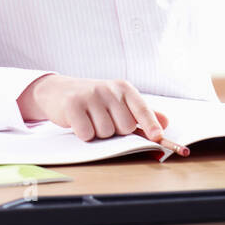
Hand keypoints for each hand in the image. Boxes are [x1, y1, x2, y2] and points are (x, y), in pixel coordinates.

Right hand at [17, 74, 168, 142]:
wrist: (59, 91)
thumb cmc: (94, 100)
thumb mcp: (118, 102)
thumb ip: (141, 113)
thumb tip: (166, 122)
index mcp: (123, 88)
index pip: (141, 108)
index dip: (150, 124)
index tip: (158, 137)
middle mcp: (108, 89)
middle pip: (125, 127)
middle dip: (117, 132)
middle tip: (105, 122)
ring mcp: (90, 95)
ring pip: (106, 132)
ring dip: (99, 134)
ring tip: (91, 121)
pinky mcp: (73, 105)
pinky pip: (87, 134)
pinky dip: (84, 135)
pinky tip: (79, 123)